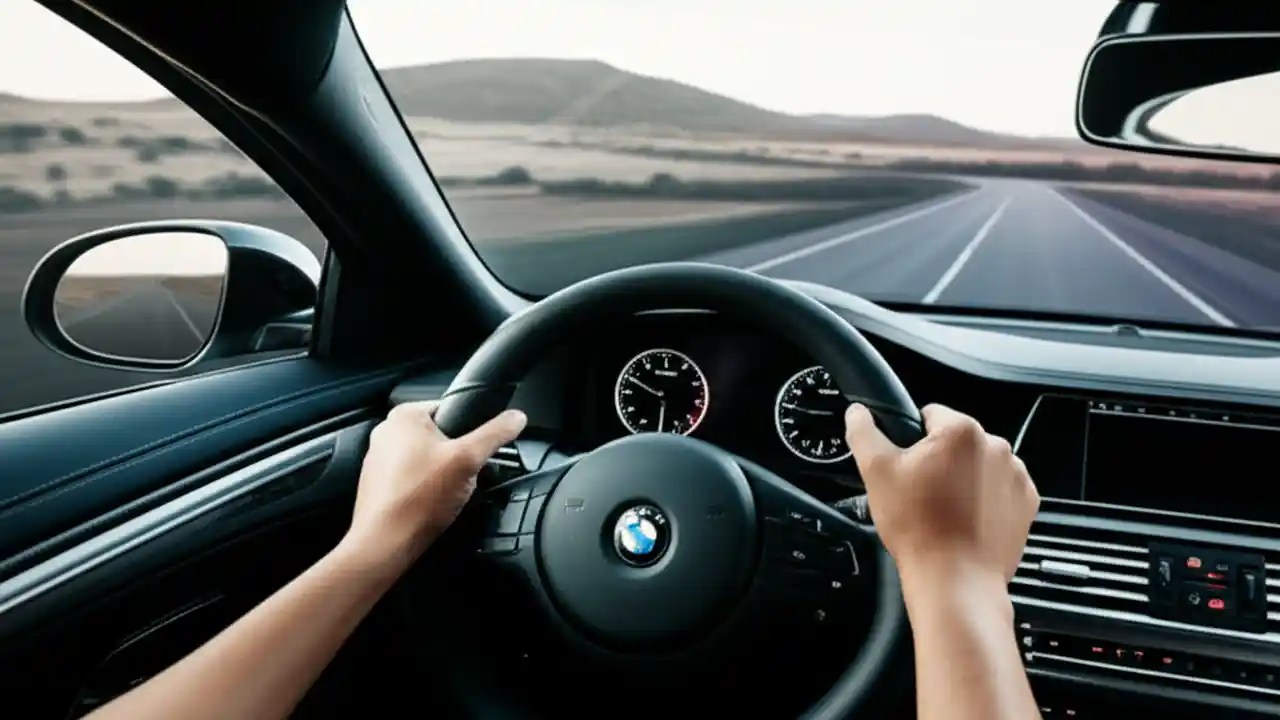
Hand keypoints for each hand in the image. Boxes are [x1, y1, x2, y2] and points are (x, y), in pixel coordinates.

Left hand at [341, 401, 526, 572]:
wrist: (385, 542)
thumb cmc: (420, 497)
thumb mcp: (468, 460)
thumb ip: (495, 434)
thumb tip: (517, 417)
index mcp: (405, 415)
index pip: (449, 409)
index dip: (468, 430)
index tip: (473, 452)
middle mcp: (386, 431)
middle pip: (438, 436)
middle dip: (454, 455)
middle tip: (461, 475)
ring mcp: (377, 458)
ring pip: (425, 458)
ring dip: (439, 473)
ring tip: (443, 493)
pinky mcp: (376, 483)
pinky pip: (410, 478)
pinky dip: (422, 488)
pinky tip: (428, 504)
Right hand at [844, 403, 1037, 599]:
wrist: (955, 580)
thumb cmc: (919, 529)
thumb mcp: (876, 473)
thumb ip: (864, 433)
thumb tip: (858, 414)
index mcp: (961, 431)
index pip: (930, 414)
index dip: (911, 440)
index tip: (907, 467)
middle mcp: (996, 447)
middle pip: (956, 441)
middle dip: (939, 461)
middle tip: (921, 494)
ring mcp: (1016, 475)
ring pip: (979, 465)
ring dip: (963, 479)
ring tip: (943, 511)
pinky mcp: (1026, 503)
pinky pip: (1000, 489)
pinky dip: (985, 500)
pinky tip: (965, 520)